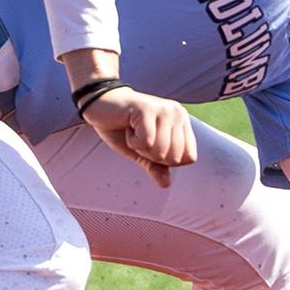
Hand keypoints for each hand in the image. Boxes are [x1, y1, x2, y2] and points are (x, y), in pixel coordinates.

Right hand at [79, 86, 195, 187]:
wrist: (100, 105)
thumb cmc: (122, 127)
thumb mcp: (140, 152)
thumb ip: (155, 167)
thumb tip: (166, 184)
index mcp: (182, 122)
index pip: (189, 157)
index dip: (167, 161)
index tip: (151, 145)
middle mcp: (178, 114)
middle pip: (175, 158)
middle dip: (152, 155)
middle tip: (140, 137)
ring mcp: (164, 110)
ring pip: (161, 151)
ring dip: (140, 148)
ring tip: (133, 130)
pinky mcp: (148, 109)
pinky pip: (146, 142)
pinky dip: (132, 141)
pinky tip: (127, 126)